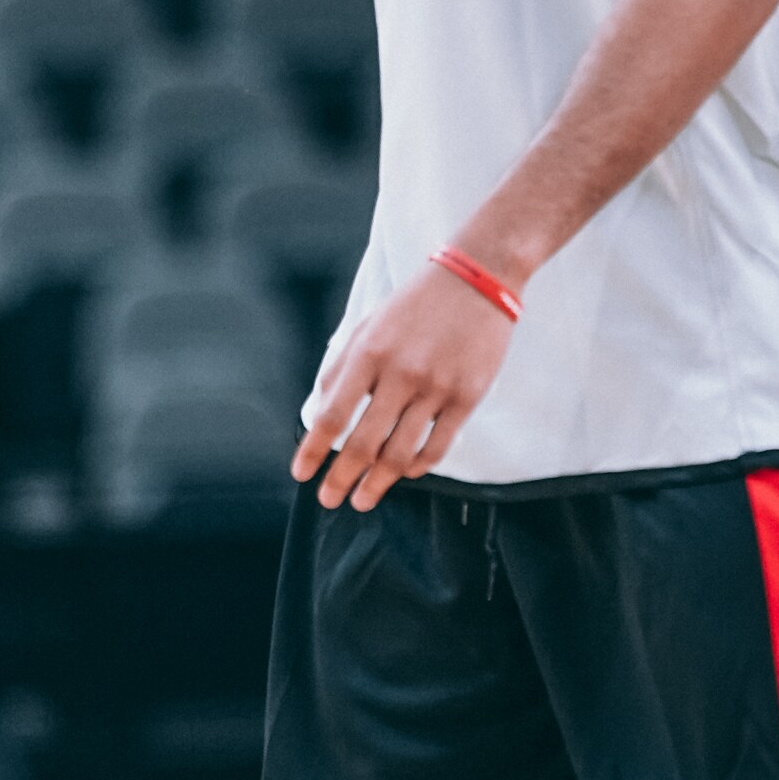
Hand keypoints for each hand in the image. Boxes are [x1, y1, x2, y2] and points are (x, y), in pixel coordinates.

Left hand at [294, 262, 515, 510]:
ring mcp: (436, 388)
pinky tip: (407, 474)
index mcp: (369, 354)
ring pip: (400, 453)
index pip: (332, 416)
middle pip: (363, 444)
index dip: (313, 451)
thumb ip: (341, 367)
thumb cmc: (415, 304)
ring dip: (377, 483)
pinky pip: (438, 446)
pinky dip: (418, 466)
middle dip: (341, 479)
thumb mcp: (367, 325)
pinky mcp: (468, 396)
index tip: (302, 474)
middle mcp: (400, 374)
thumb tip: (319, 411)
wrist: (476, 279)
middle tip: (330, 499)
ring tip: (364, 499)